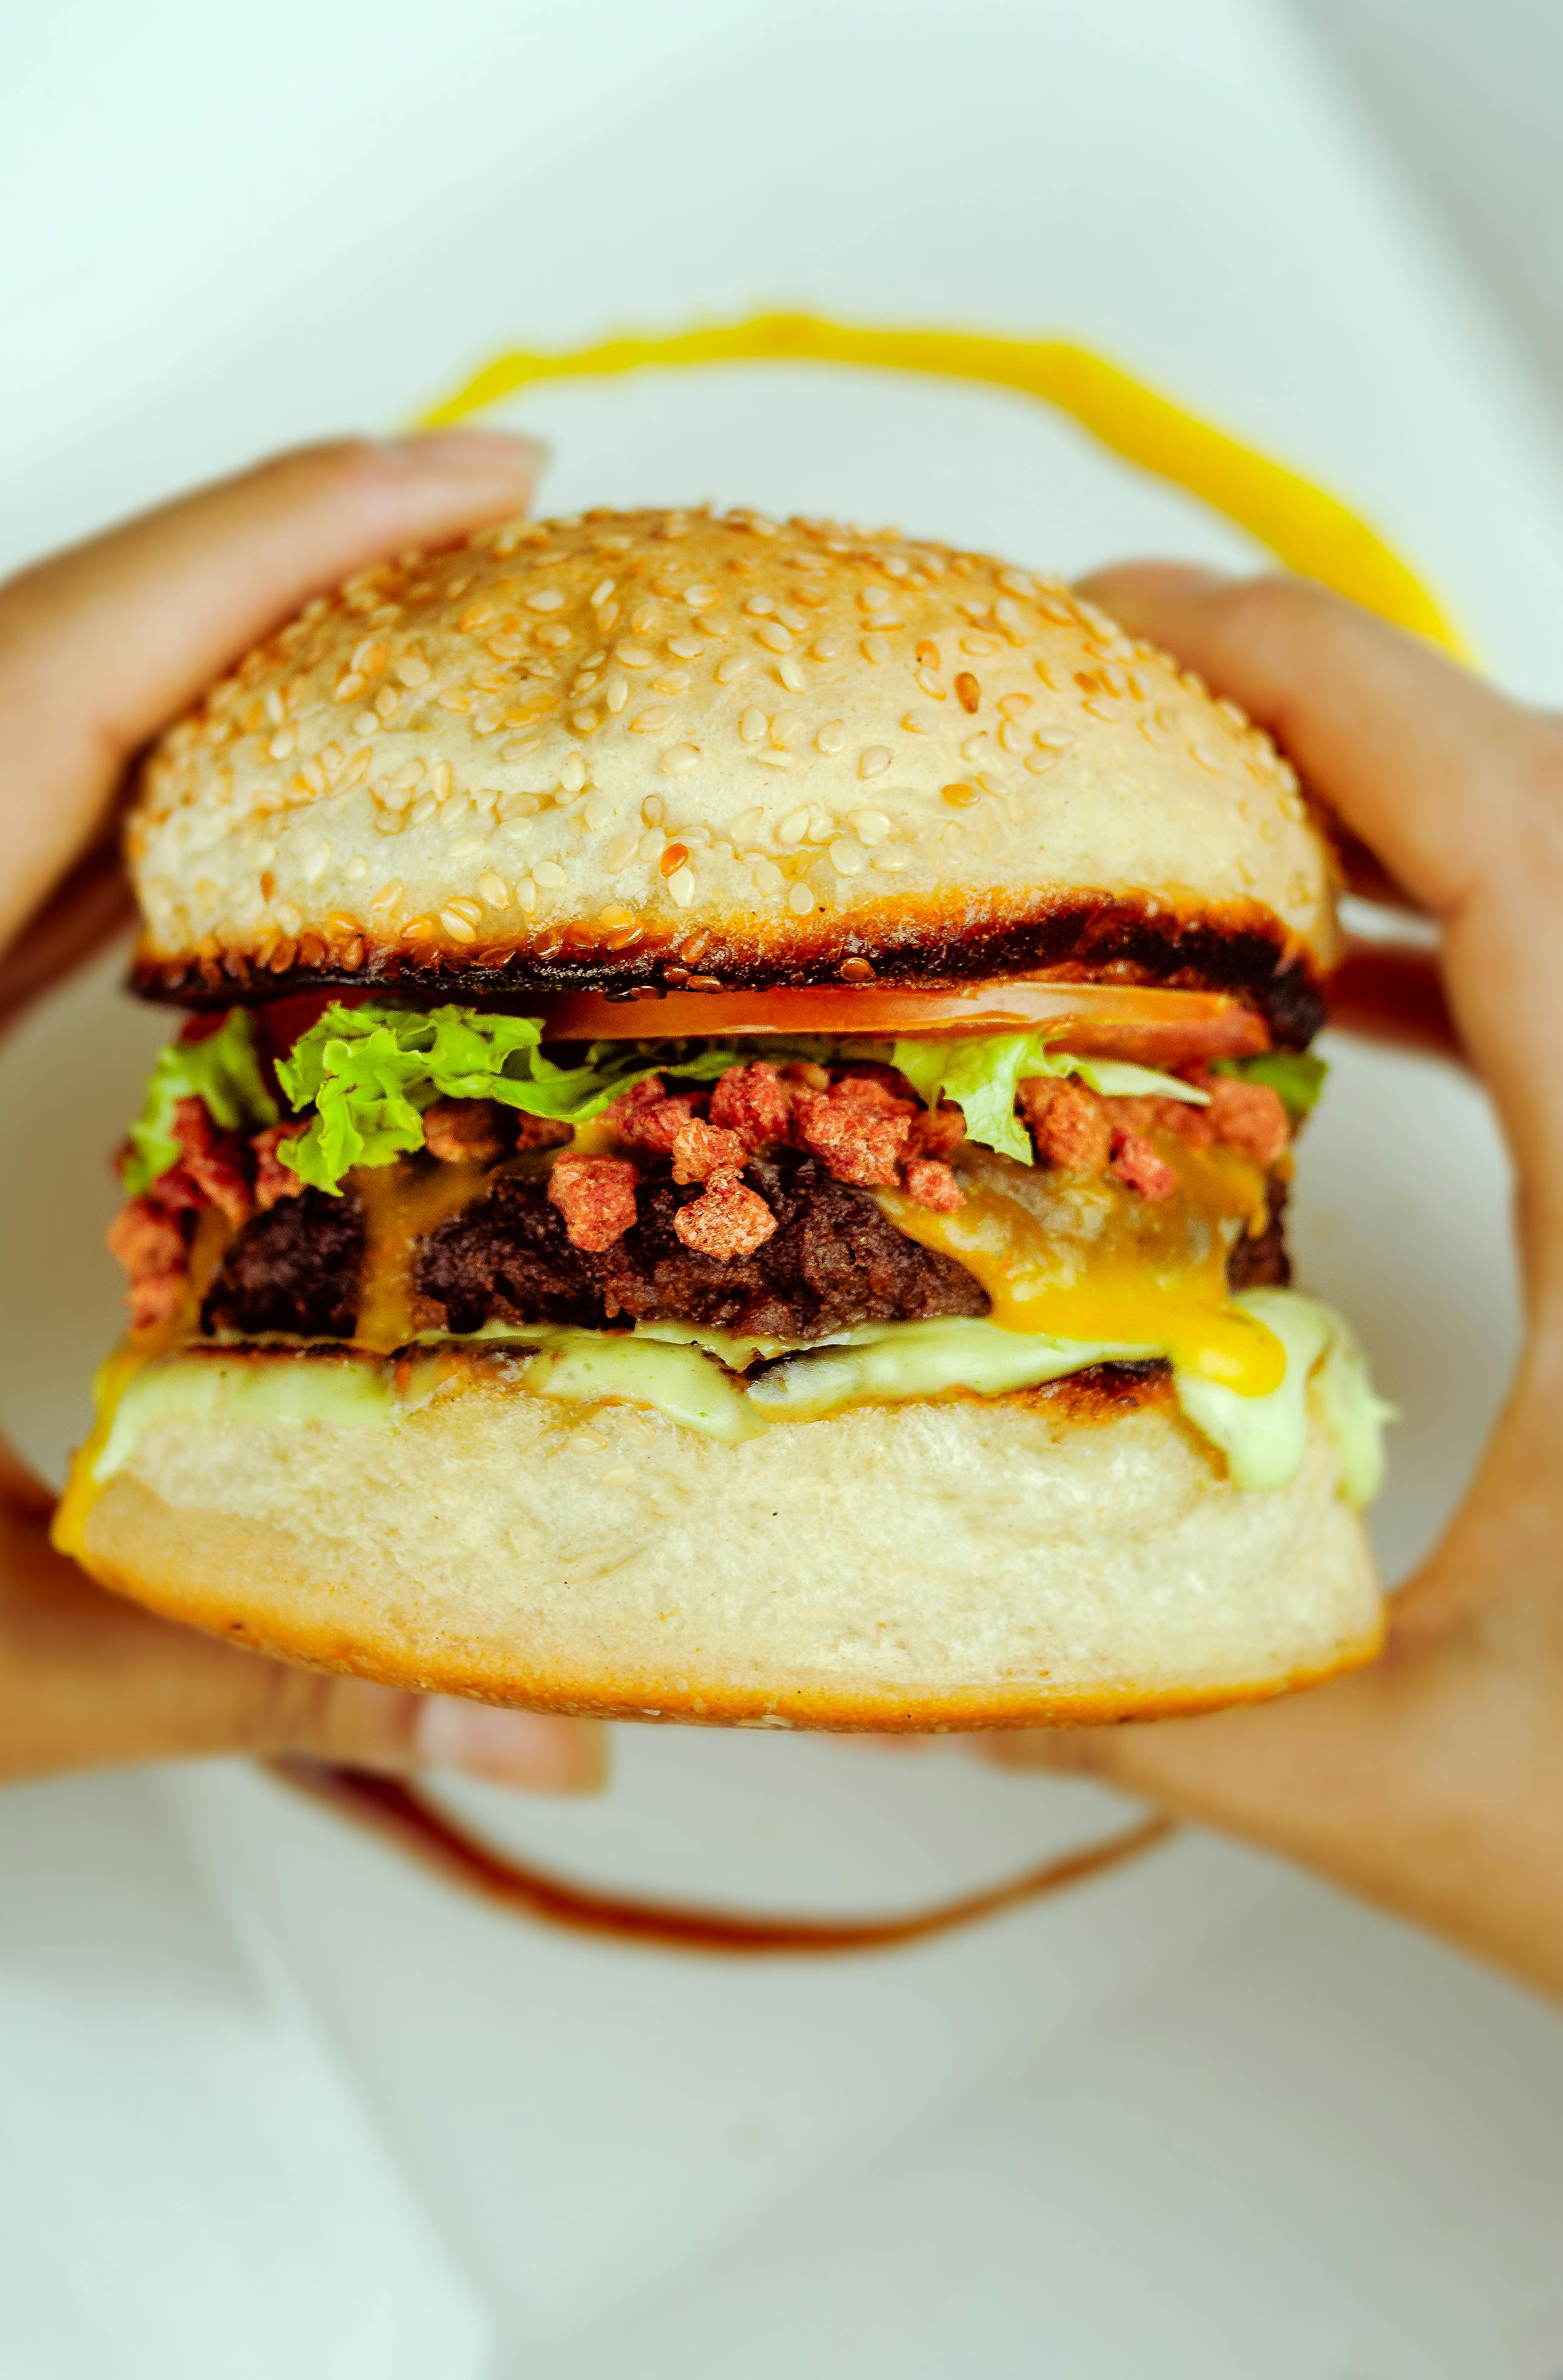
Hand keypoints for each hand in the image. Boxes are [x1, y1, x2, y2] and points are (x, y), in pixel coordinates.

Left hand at [0, 434, 604, 1814]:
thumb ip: (267, 1675)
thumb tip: (559, 1727)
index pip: (59, 693)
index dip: (274, 547)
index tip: (474, 476)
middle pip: (44, 673)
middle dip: (273, 567)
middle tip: (494, 535)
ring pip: (11, 763)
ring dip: (207, 680)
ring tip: (410, 651)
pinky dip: (136, 818)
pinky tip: (244, 853)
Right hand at [986, 565, 1562, 2001]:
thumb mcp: (1433, 1785)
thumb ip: (1148, 1706)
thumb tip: (910, 1664)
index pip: (1503, 826)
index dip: (1304, 678)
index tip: (1118, 625)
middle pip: (1542, 804)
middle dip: (1319, 712)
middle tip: (1105, 705)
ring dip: (1393, 823)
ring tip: (1194, 833)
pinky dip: (1465, 948)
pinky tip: (1345, 1003)